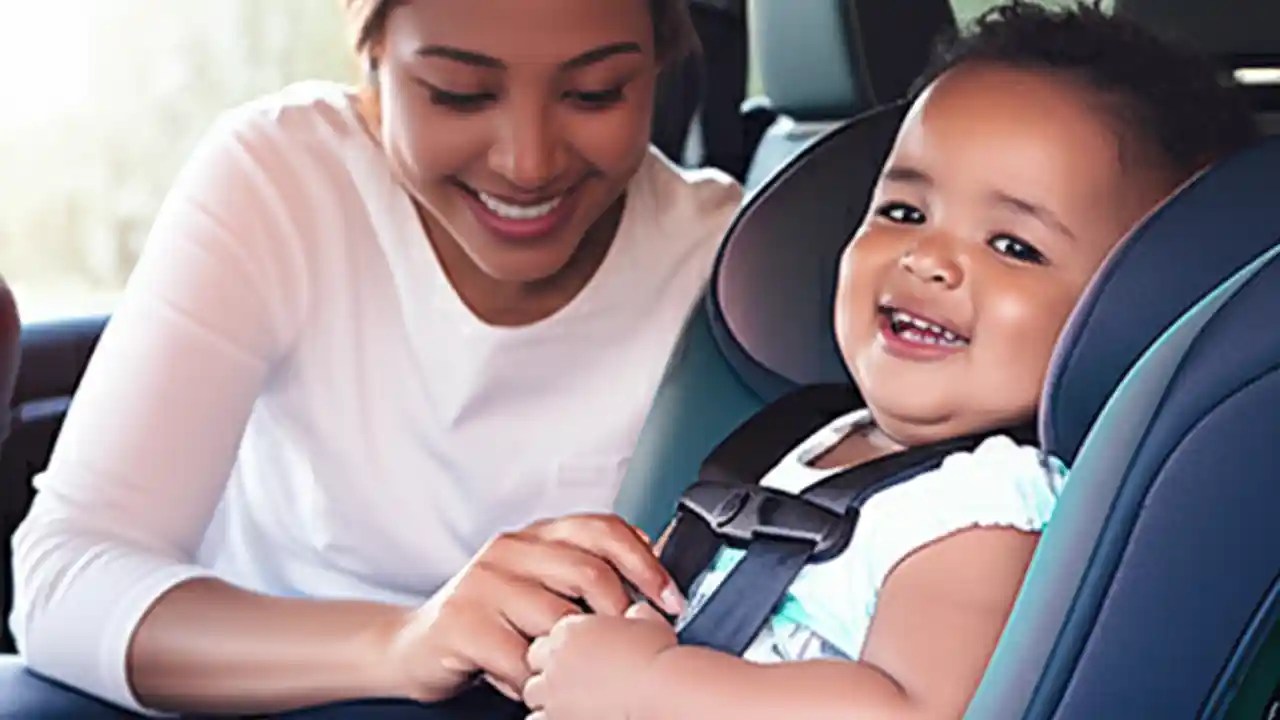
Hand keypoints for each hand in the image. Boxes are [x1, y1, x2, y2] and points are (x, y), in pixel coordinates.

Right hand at [375, 514, 684, 702]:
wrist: (412, 648)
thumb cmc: (487, 621)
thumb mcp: (538, 587)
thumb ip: (584, 576)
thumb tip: (654, 579)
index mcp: (534, 536)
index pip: (602, 528)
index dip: (645, 562)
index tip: (670, 599)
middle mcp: (509, 551)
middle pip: (589, 571)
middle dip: (622, 613)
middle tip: (634, 646)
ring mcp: (484, 584)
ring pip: (559, 620)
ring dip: (575, 657)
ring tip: (573, 675)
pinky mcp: (464, 624)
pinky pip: (522, 660)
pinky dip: (534, 683)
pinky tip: (531, 687)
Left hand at [523, 603, 677, 719]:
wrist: (661, 692)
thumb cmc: (658, 660)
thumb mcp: (649, 623)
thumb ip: (634, 615)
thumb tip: (637, 612)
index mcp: (571, 631)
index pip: (551, 634)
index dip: (565, 644)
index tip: (578, 651)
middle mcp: (556, 661)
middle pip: (534, 660)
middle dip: (550, 666)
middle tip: (570, 673)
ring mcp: (553, 694)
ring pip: (533, 692)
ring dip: (547, 694)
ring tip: (569, 697)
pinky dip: (550, 717)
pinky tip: (570, 713)